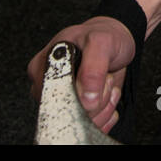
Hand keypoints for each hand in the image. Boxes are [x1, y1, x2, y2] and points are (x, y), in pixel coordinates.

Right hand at [27, 16, 136, 133]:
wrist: (116, 41)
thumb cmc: (104, 36)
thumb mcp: (101, 42)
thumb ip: (93, 68)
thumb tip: (86, 97)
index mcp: (44, 66)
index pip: (57, 96)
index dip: (81, 94)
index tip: (98, 77)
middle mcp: (48, 84)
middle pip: (70, 112)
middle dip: (96, 100)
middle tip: (104, 77)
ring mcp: (61, 97)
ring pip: (82, 122)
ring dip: (103, 106)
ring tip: (106, 82)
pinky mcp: (74, 107)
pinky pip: (90, 125)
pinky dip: (106, 114)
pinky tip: (108, 94)